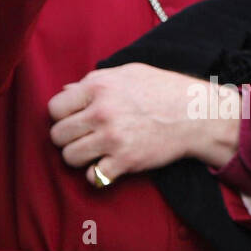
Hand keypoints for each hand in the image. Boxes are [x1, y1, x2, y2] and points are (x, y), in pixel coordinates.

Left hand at [48, 64, 240, 187]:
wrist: (196, 114)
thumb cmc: (162, 90)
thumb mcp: (128, 73)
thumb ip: (94, 80)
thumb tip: (65, 90)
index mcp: (98, 86)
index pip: (54, 108)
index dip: (62, 115)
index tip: (75, 119)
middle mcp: (102, 112)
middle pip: (58, 135)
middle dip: (68, 138)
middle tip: (85, 137)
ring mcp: (113, 138)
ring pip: (70, 157)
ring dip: (80, 157)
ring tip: (95, 152)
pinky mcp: (126, 161)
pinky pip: (93, 177)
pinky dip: (97, 175)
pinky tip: (107, 165)